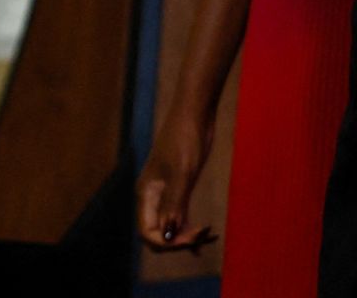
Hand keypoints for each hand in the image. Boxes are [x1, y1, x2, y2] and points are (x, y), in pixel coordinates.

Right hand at [136, 110, 215, 251]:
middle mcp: (152, 195)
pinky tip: (207, 232)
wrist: (194, 113)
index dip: (167, 241)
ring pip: (170, 225)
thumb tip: (168, 235)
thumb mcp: (183, 173)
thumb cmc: (186, 138)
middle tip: (204, 236)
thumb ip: (174, 204)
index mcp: (146, 192)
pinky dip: (191, 226)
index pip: (148, 232)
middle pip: (158, 232)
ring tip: (210, 236)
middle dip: (178, 241)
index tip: (191, 237)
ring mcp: (165, 191)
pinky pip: (179, 215)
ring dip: (187, 235)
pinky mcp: (178, 186)